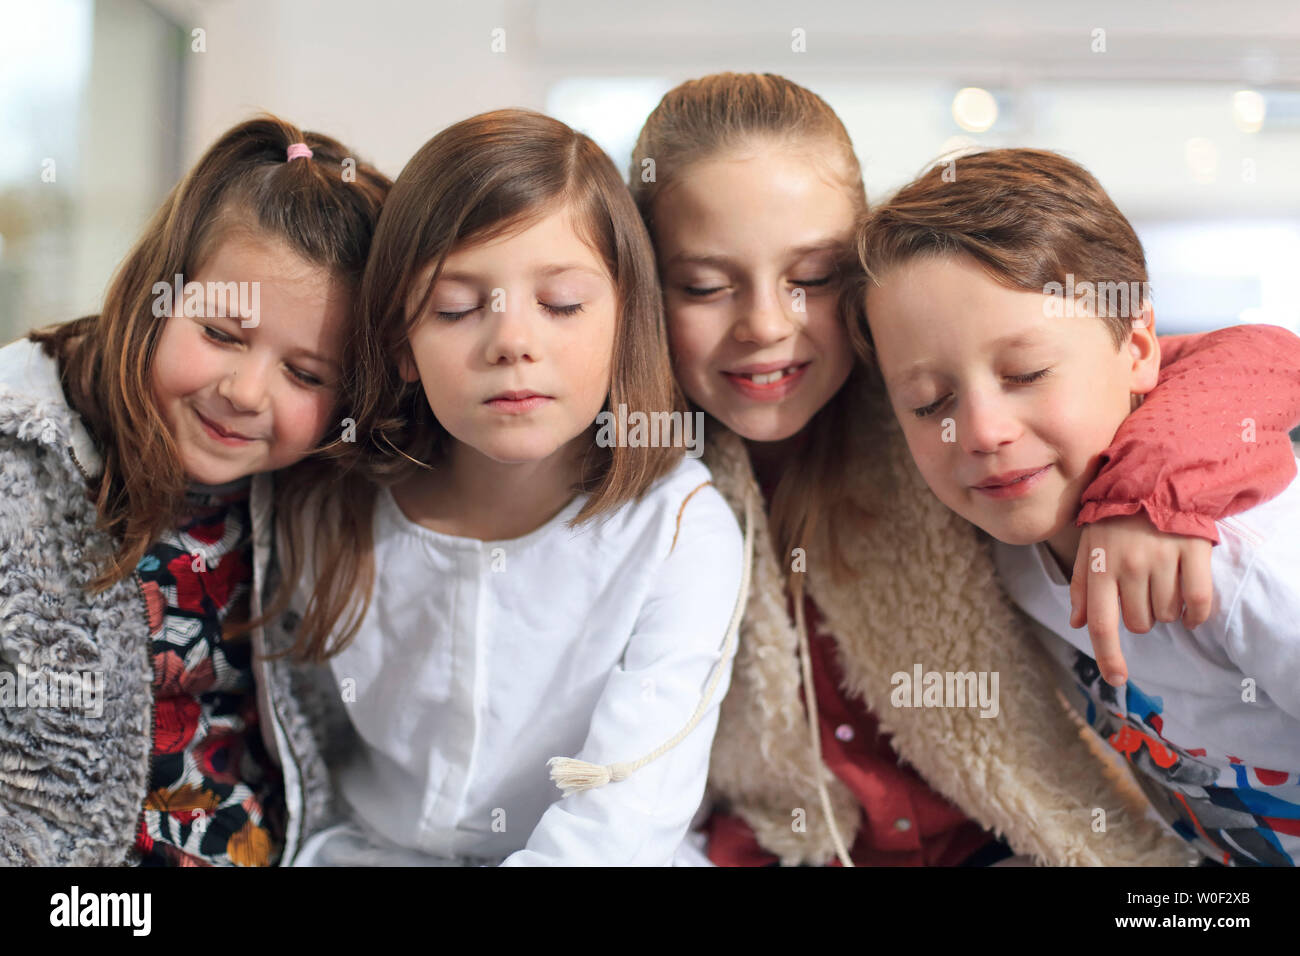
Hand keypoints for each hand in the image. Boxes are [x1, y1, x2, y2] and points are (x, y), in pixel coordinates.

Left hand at [1069, 514, 1213, 686]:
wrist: (1152, 480)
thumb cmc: (1113, 521)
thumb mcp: (1088, 549)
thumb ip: (1081, 586)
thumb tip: (1077, 623)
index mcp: (1100, 567)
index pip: (1103, 624)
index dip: (1109, 656)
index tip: (1117, 679)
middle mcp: (1130, 565)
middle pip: (1139, 623)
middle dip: (1140, 617)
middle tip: (1140, 590)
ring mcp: (1164, 559)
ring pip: (1168, 615)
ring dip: (1166, 610)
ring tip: (1161, 582)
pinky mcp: (1194, 551)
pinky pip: (1200, 601)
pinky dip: (1196, 613)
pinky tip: (1190, 608)